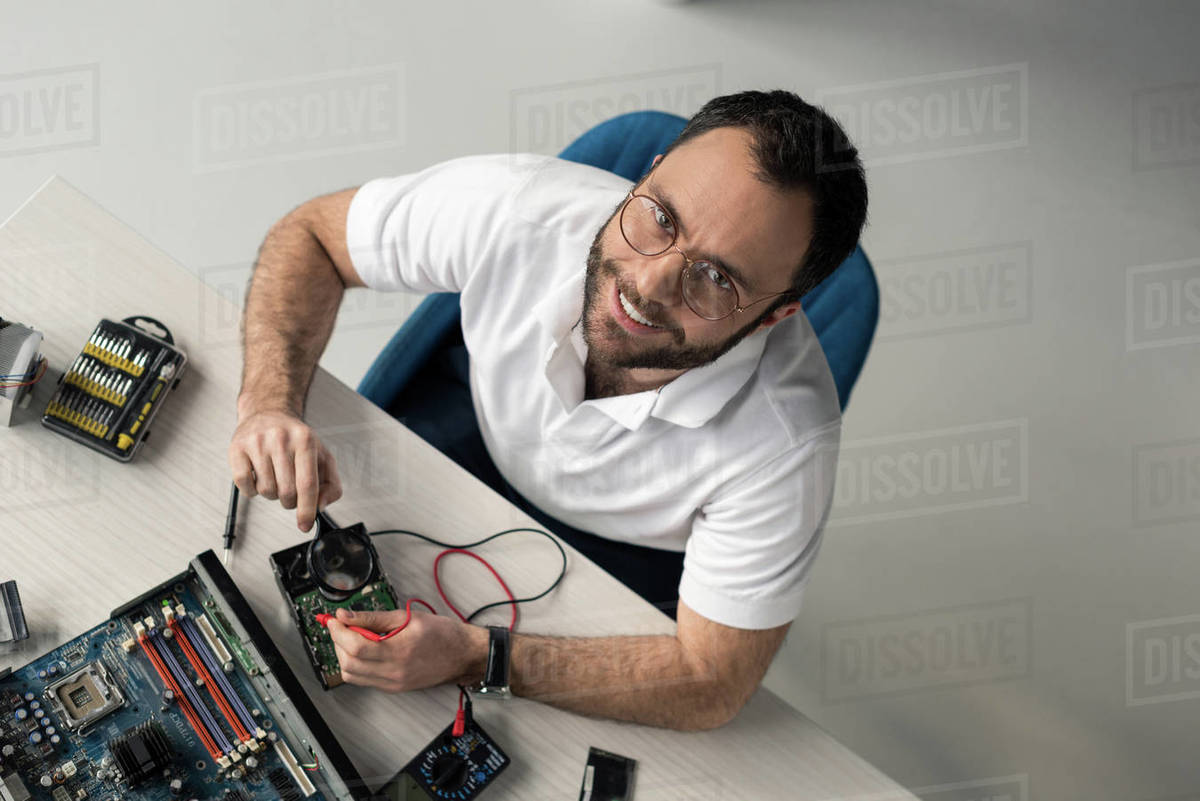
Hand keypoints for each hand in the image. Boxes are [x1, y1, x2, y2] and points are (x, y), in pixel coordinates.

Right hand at [228, 409, 341, 531]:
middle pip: (286, 492)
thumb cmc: (296, 439)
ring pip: (266, 491)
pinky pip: (244, 485)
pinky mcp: (237, 449)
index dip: (307, 510)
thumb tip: (320, 506)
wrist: (268, 414)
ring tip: (275, 477)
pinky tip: (258, 476)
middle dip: (290, 501)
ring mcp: (257, 443)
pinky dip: (251, 490)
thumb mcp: (322, 457)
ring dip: (271, 493)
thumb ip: (331, 484)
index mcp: (305, 440)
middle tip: (290, 491)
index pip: (308, 484)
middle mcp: (281, 439)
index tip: (305, 525)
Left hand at [325, 608, 487, 692]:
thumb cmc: (444, 634)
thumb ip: (373, 617)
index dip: (338, 631)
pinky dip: (357, 665)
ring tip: (353, 637)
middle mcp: (394, 672)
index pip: (355, 646)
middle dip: (338, 642)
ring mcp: (393, 683)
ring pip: (352, 676)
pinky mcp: (394, 688)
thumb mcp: (408, 617)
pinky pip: (364, 680)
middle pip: (349, 663)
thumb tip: (347, 616)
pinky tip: (365, 650)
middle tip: (342, 626)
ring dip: (345, 655)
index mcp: (399, 651)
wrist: (464, 655)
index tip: (334, 619)